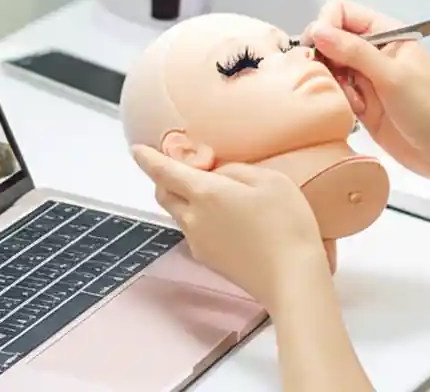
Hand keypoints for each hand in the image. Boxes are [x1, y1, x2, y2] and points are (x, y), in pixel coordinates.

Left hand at [130, 145, 331, 312]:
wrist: (291, 279)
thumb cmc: (286, 225)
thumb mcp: (269, 180)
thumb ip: (236, 171)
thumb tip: (219, 175)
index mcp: (205, 193)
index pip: (164, 172)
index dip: (148, 159)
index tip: (137, 150)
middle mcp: (194, 218)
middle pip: (164, 194)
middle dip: (165, 179)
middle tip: (181, 168)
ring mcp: (198, 243)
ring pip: (179, 214)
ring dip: (184, 199)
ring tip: (213, 193)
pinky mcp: (209, 260)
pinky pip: (194, 232)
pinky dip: (199, 218)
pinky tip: (225, 219)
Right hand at [301, 0, 429, 183]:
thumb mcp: (392, 76)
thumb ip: (354, 51)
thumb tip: (316, 30)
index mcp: (386, 33)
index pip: (342, 12)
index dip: (326, 26)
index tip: (319, 49)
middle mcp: (373, 51)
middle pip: (330, 40)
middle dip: (325, 58)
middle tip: (335, 79)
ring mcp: (367, 78)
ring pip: (329, 68)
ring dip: (332, 83)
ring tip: (352, 101)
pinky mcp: (361, 103)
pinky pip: (336, 93)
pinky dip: (338, 102)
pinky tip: (355, 114)